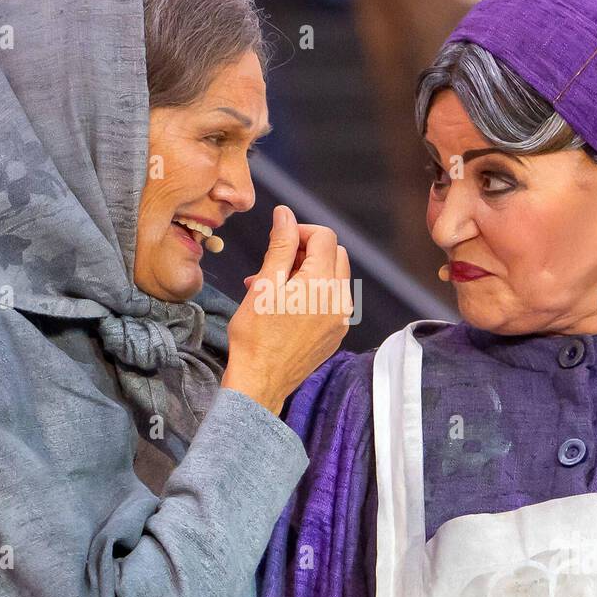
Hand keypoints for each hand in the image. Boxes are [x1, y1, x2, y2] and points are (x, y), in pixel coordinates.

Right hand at [223, 205, 351, 414]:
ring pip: (334, 278)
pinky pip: (332, 302)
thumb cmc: (255, 335)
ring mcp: (341, 320)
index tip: (279, 240)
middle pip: (335, 255)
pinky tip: (285, 305)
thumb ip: (281, 245)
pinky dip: (313, 294)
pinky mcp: (336, 334)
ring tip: (274, 285)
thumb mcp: (264, 284)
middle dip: (307, 251)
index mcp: (322, 284)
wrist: (260, 382)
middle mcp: (340, 300)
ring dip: (309, 272)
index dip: (301, 231)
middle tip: (276, 262)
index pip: (325, 237)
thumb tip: (285, 214)